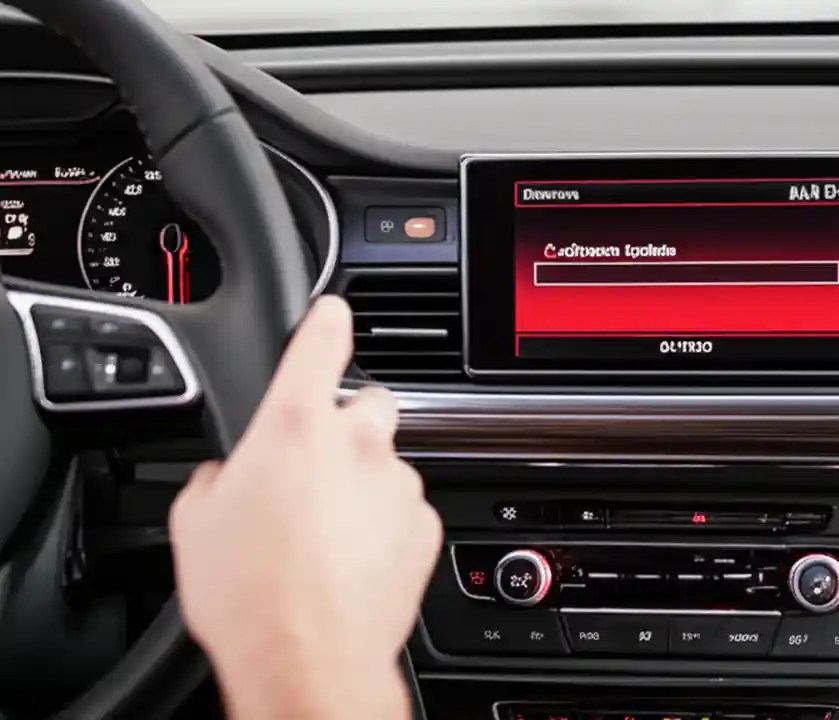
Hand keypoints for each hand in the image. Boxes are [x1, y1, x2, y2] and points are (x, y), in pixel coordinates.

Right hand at [168, 296, 441, 719]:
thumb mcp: (197, 521)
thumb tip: (228, 476)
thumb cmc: (249, 595)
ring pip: (385, 463)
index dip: (326, 320)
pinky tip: (350, 562)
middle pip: (364, 405)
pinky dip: (383, 526)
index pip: (322, 339)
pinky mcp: (424, 525)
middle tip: (312, 471)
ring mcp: (397, 484)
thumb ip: (218, 476)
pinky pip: (404, 510)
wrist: (307, 660)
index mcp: (296, 424)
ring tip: (323, 536)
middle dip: (343, 428)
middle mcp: (358, 443)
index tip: (332, 312)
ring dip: (361, 485)